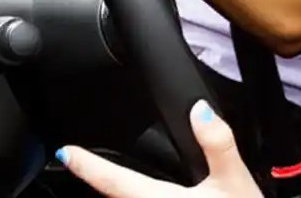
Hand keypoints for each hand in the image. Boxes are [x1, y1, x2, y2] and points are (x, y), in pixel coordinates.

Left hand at [57, 101, 261, 197]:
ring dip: (120, 196)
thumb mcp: (236, 181)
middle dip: (101, 182)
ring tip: (113, 180)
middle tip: (83, 164)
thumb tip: (199, 110)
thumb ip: (218, 144)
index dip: (87, 166)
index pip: (114, 182)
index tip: (65, 152)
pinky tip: (150, 195)